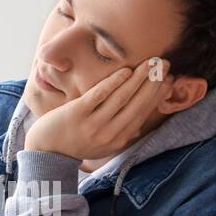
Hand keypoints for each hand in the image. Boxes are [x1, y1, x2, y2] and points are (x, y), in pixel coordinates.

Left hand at [24, 58, 171, 160]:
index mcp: (118, 139)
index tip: (169, 79)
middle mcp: (108, 134)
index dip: (157, 95)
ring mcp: (92, 124)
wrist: (45, 152)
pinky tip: (125, 70)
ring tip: (151, 63)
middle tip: (165, 64)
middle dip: (153, 83)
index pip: (143, 113)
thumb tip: (140, 123)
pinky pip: (98, 96)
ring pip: (121, 98)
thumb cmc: (75, 143)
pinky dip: (113, 83)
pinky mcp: (76, 114)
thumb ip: (121, 132)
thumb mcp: (103, 144)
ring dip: (139, 79)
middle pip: (137, 105)